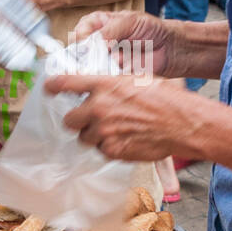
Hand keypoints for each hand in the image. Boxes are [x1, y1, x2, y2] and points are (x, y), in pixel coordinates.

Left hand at [44, 73, 205, 160]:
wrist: (184, 124)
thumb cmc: (167, 99)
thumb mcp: (138, 80)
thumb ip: (114, 85)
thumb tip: (101, 89)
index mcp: (105, 85)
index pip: (67, 83)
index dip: (53, 86)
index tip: (47, 88)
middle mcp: (99, 107)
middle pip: (69, 119)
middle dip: (77, 120)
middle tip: (90, 119)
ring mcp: (104, 131)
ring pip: (84, 138)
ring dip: (93, 135)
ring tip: (114, 130)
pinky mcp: (112, 150)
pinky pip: (100, 150)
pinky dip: (108, 147)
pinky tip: (125, 140)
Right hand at [72, 10, 177, 77]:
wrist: (170, 48)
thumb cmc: (152, 29)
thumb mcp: (131, 22)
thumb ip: (111, 30)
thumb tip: (94, 42)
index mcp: (98, 24)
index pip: (80, 31)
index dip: (80, 39)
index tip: (85, 45)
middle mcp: (99, 43)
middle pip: (82, 52)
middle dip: (87, 57)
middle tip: (94, 59)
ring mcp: (105, 60)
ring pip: (92, 67)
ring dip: (99, 69)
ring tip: (110, 66)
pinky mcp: (114, 75)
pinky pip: (106, 79)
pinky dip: (110, 78)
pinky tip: (117, 74)